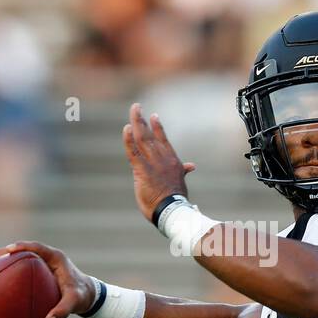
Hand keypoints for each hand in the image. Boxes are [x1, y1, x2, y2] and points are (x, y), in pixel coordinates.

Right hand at [0, 241, 95, 317]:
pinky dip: (5, 270)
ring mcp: (39, 262)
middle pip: (20, 250)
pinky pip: (17, 267)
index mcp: (55, 257)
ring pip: (16, 257)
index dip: (20, 247)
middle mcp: (46, 257)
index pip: (35, 247)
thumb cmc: (81, 296)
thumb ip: (63, 311)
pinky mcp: (35, 270)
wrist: (87, 294)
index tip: (7, 250)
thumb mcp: (74, 303)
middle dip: (1, 254)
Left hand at [122, 102, 196, 221]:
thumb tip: (192, 166)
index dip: (157, 127)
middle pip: (150, 135)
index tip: (153, 116)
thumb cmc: (176, 199)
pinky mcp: (142, 171)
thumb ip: (182, 170)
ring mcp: (153, 163)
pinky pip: (133, 152)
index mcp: (172, 160)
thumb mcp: (180, 181)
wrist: (173, 210)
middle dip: (142, 120)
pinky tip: (126, 129)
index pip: (163, 139)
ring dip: (136, 123)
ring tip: (133, 110)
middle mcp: (163, 158)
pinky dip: (128, 140)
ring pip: (142, 139)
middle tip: (136, 107)